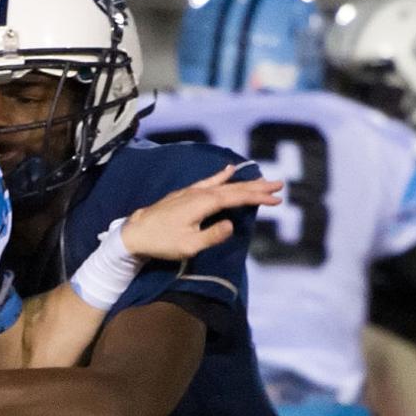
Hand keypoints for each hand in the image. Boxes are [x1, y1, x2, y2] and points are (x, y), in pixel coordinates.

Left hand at [120, 165, 282, 258]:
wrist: (135, 233)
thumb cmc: (162, 242)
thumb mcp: (188, 246)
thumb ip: (212, 235)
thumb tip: (232, 224)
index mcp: (204, 203)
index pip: (237, 197)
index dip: (258, 198)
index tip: (276, 200)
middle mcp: (200, 192)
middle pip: (234, 187)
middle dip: (257, 187)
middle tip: (279, 185)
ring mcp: (192, 191)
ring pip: (224, 184)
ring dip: (244, 182)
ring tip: (263, 179)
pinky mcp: (186, 194)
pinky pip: (210, 181)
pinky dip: (222, 175)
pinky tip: (229, 170)